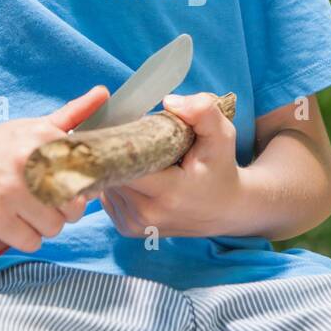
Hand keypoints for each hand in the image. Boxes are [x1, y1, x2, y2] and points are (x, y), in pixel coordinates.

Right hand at [0, 86, 109, 251]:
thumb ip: (71, 115)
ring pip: (54, 227)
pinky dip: (25, 237)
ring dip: (43, 226)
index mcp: (43, 139)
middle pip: (74, 207)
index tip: (67, 186)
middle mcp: (29, 163)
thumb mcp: (31, 127)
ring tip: (26, 211)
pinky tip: (12, 223)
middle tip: (43, 201)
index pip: (87, 176)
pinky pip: (31, 241)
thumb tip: (103, 93)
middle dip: (62, 210)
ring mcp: (11, 192)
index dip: (81, 188)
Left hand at [99, 92, 241, 239]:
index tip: (130, 123)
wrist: (224, 210)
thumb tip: (169, 102)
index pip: (125, 162)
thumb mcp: (222, 136)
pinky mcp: (127, 228)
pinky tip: (136, 171)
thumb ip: (202, 112)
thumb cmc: (220, 168)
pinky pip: (107, 194)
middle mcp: (147, 214)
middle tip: (135, 134)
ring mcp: (135, 224)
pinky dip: (116, 179)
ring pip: (105, 182)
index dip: (121, 139)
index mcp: (168, 193)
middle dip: (117, 148)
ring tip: (138, 153)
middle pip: (110, 170)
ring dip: (115, 164)